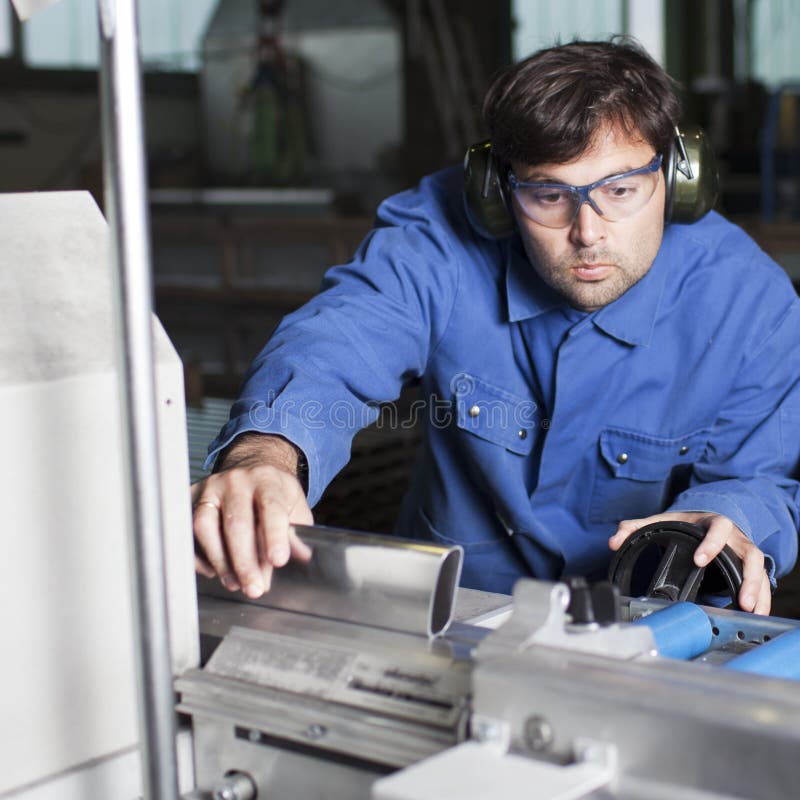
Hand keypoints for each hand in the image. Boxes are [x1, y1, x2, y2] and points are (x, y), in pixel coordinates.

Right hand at [192, 434, 312, 597]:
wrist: (251, 468)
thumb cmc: (274, 493)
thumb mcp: (294, 507)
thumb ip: (297, 532)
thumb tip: (301, 556)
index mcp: (266, 480)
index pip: (270, 507)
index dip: (274, 535)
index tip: (278, 561)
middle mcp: (235, 481)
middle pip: (235, 522)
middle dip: (244, 561)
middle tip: (254, 588)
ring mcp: (209, 489)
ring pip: (204, 526)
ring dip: (219, 561)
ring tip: (234, 584)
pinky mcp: (190, 499)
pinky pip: (186, 531)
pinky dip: (197, 556)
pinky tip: (213, 571)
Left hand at [609, 511, 770, 614]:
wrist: (707, 520)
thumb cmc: (685, 523)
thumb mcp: (662, 520)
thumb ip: (634, 528)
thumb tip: (613, 541)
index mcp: (712, 523)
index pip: (718, 528)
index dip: (711, 543)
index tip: (700, 560)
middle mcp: (734, 537)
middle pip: (749, 554)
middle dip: (747, 577)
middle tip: (741, 599)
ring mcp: (745, 552)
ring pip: (759, 571)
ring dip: (758, 592)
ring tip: (751, 612)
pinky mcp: (750, 566)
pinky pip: (762, 582)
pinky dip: (762, 598)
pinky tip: (756, 614)